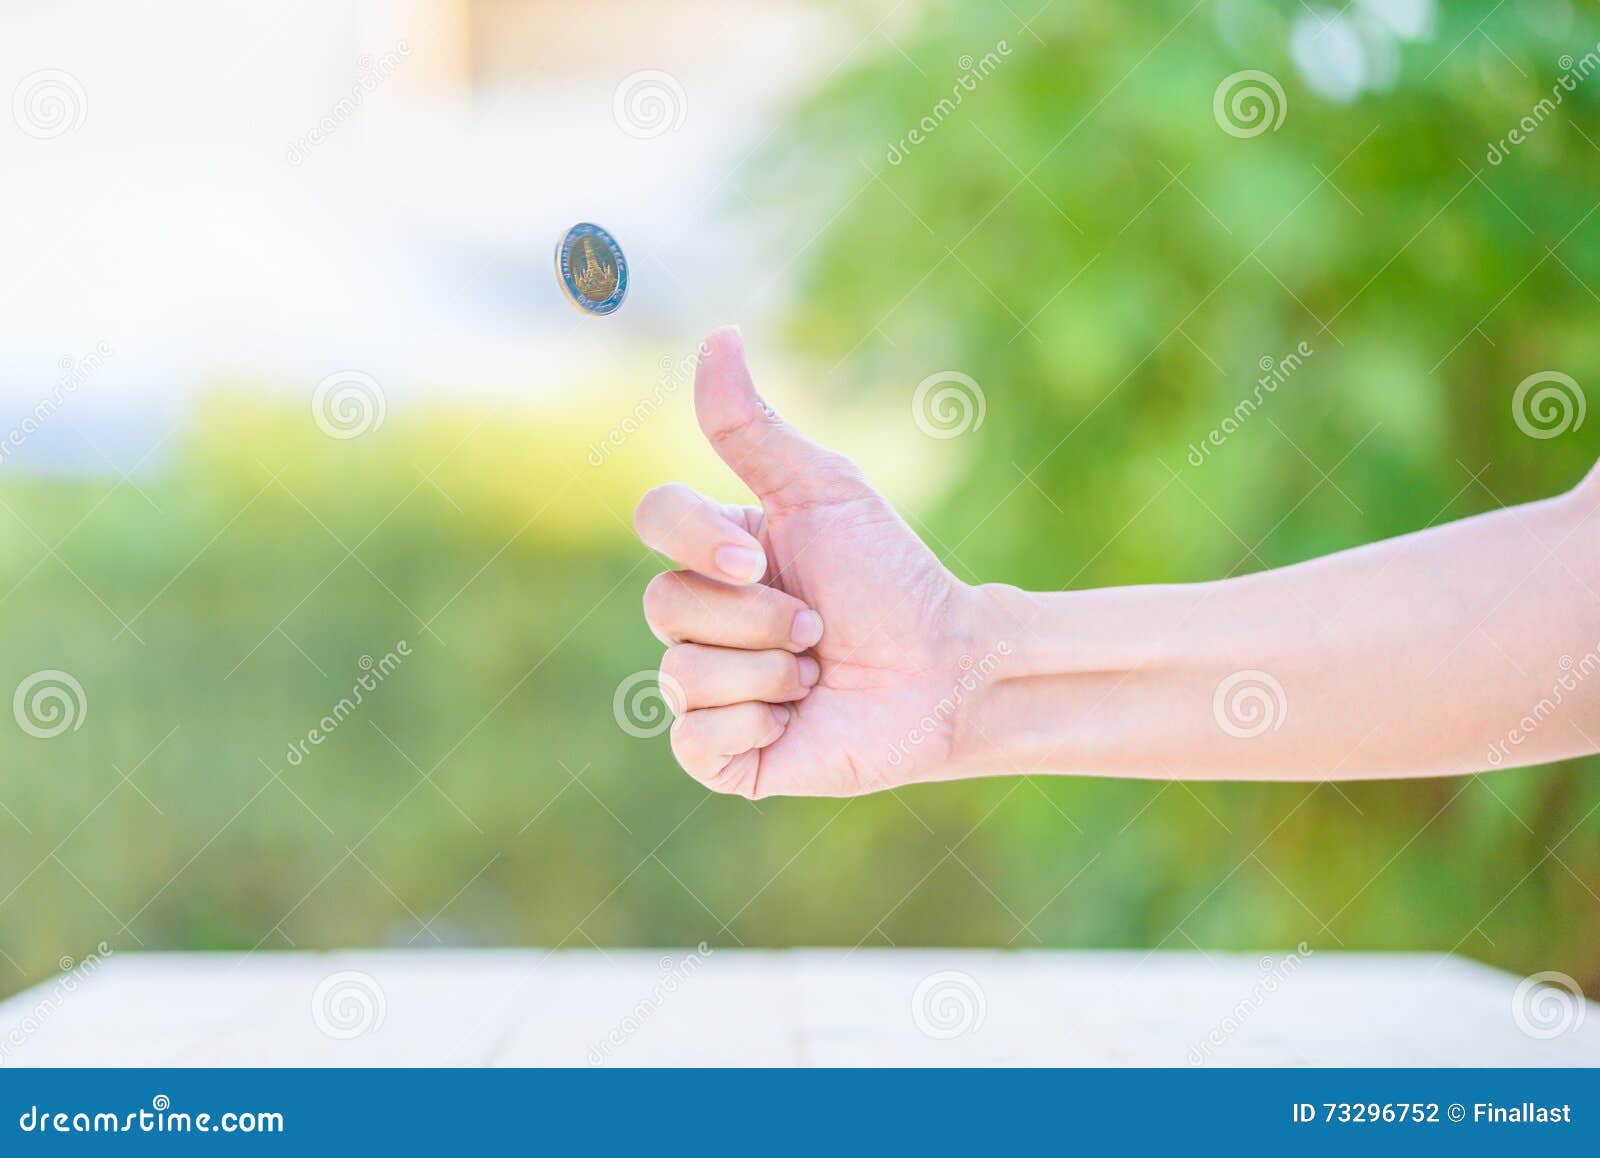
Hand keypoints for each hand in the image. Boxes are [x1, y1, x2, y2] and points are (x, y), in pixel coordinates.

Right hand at [634, 326, 989, 797]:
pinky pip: (693, 739)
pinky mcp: (723, 754)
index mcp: (718, 550)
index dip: (696, 539)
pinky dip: (752, 724)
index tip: (758, 557)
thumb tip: (717, 335)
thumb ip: (755, 427)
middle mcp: (702, 616)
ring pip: (680, 674)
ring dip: (767, 673)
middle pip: (663, 604)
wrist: (946, 670)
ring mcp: (707, 687)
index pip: (653, 518)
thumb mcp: (824, 493)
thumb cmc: (893, 578)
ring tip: (816, 674)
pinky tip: (793, 721)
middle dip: (756, 617)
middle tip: (816, 626)